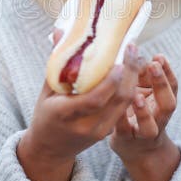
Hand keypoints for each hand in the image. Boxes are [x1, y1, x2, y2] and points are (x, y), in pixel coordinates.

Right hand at [16, 31, 139, 180]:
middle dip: (129, 72)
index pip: (95, 100)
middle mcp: (86, 125)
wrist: (50, 149)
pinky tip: (132, 70)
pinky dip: (130, 87)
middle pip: (116, 99)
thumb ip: (57, 63)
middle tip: (132, 46)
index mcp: (65, 114)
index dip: (110, 82)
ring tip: (134, 54)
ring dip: (134, 78)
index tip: (119, 62)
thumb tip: (60, 30)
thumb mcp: (47, 90)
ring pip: (124, 103)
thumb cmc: (45, 114)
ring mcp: (99, 131)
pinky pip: (123, 107)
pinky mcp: (108, 132)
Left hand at [110, 54, 177, 163]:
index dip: (168, 72)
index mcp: (164, 103)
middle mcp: (159, 119)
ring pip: (149, 126)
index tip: (159, 56)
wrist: (134, 148)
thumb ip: (141, 75)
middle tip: (153, 65)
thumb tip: (133, 50)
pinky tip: (114, 109)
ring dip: (143, 111)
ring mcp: (143, 133)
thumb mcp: (143, 91)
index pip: (173, 86)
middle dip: (161, 84)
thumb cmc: (137, 111)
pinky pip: (124, 131)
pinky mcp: (126, 140)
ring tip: (136, 95)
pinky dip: (120, 121)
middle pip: (168, 104)